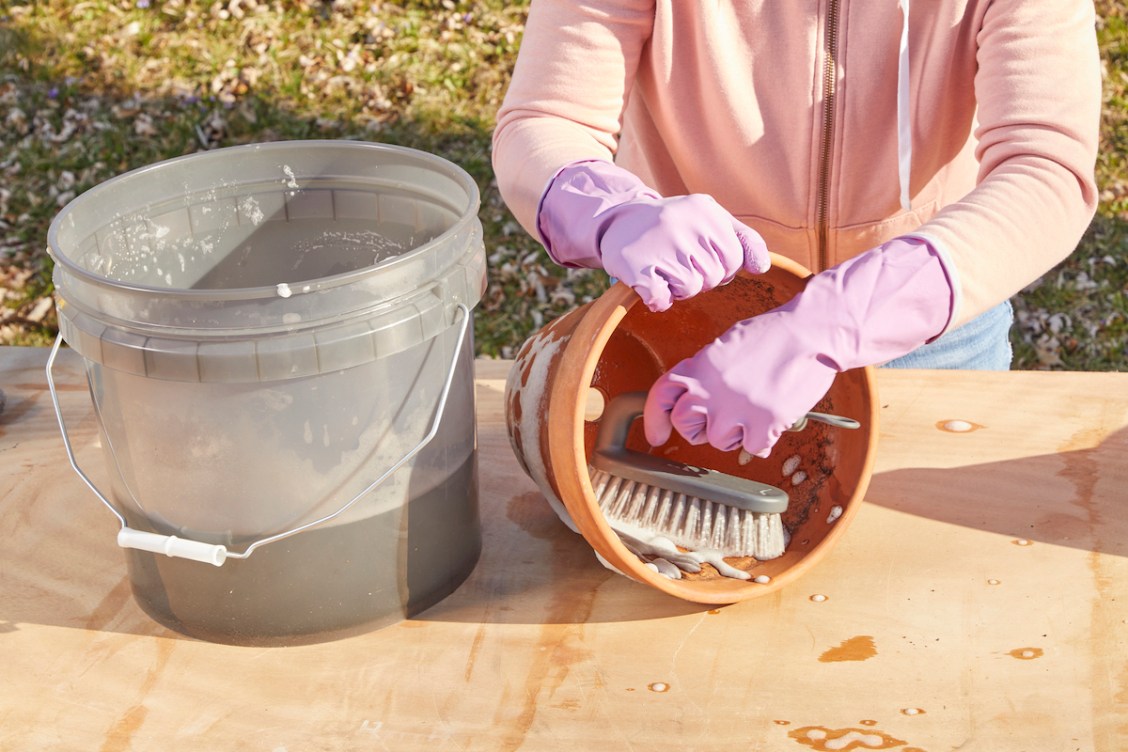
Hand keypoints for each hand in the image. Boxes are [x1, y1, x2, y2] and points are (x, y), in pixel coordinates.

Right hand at [536, 160, 768, 311]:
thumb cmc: (674, 225)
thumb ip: (743, 239)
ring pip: (690, 289)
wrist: (618, 219)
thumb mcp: (710, 219)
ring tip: (663, 266)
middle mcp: (683, 222)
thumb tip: (763, 268)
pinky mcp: (636, 265)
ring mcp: (659, 243)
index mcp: (706, 210)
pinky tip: (649, 281)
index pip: (735, 259)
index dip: (720, 266)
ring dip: (678, 288)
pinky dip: (657, 299)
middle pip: (714, 277)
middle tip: (676, 259)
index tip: (700, 255)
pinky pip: (662, 300)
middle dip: (699, 277)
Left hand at [644, 237, 954, 455]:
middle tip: (719, 420)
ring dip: (736, 432)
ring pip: (720, 441)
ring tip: (755, 407)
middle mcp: (710, 389)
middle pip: (686, 426)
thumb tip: (691, 397)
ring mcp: (737, 408)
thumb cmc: (772, 336)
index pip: (661, 397)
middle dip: (700, 428)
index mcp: (699, 366)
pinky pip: (754, 448)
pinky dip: (765, 438)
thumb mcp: (725, 347)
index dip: (654, 420)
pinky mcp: (765, 423)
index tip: (656, 436)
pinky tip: (774, 416)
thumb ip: (704, 372)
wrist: (811, 332)